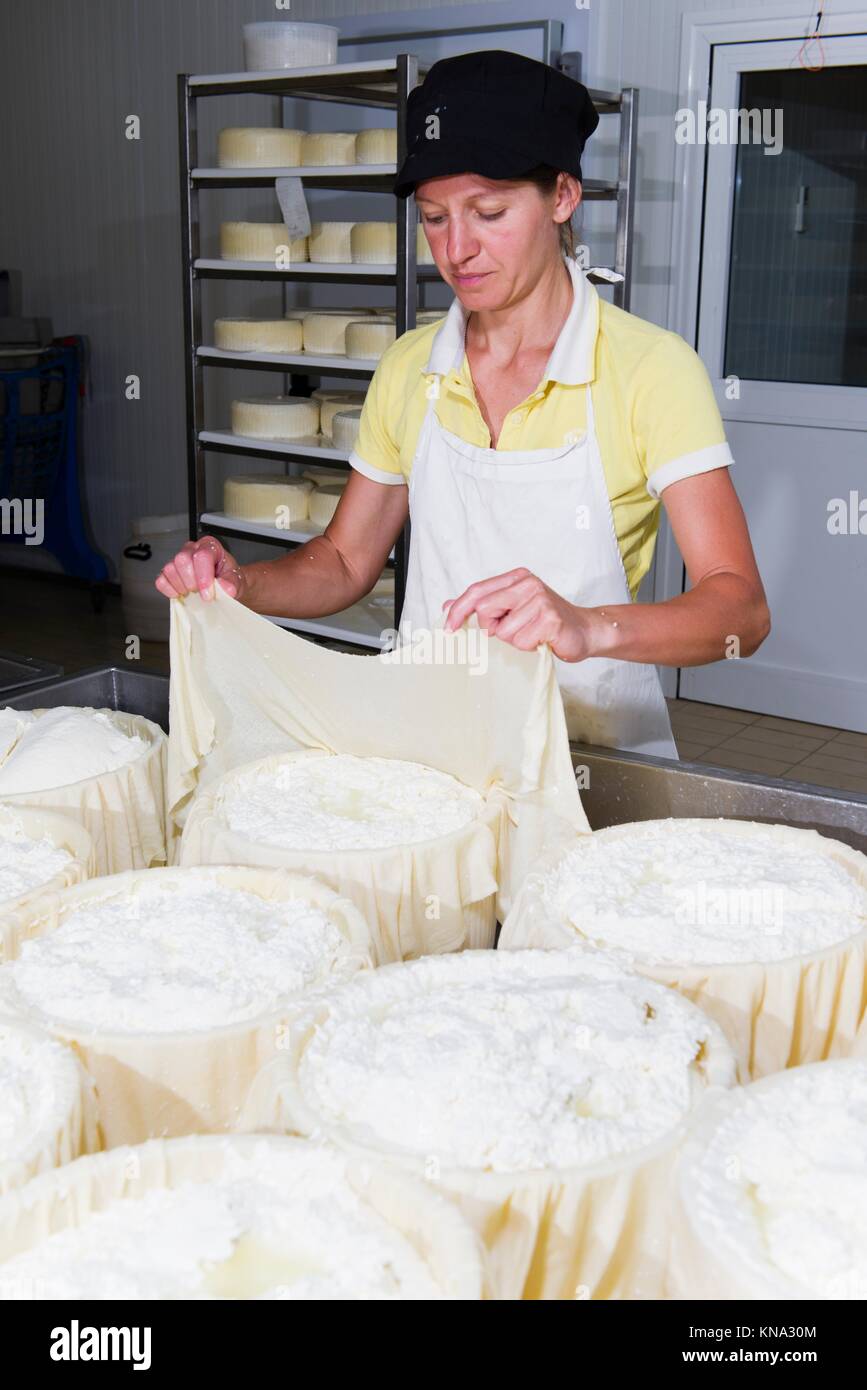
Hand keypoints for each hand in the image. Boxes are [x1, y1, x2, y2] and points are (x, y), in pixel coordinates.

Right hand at [154, 536, 245, 602]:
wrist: (224, 584)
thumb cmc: (228, 578)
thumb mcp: (237, 580)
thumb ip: (233, 583)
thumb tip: (226, 588)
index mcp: (210, 546)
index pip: (201, 556)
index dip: (203, 578)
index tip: (208, 595)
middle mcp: (192, 549)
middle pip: (182, 560)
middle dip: (192, 582)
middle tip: (202, 594)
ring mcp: (178, 559)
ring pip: (170, 569)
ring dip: (182, 587)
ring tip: (194, 593)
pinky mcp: (169, 572)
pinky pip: (161, 580)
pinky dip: (169, 590)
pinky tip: (182, 594)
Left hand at [442, 567, 599, 661]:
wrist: (585, 631)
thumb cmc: (546, 621)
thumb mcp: (512, 608)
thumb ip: (483, 605)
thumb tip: (447, 606)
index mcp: (517, 577)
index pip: (476, 591)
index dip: (458, 610)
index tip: (448, 627)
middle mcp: (528, 583)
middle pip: (484, 609)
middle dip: (492, 627)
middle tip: (513, 628)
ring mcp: (540, 599)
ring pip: (502, 631)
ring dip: (514, 639)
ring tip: (532, 633)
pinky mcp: (550, 619)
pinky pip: (521, 641)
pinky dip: (528, 646)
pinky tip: (542, 639)